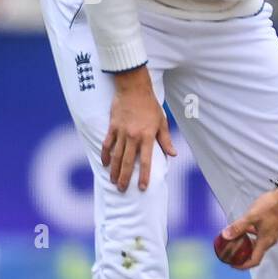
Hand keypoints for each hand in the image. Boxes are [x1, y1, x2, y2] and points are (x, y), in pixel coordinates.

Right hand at [101, 67, 174, 191]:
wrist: (133, 88)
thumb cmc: (150, 105)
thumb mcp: (162, 122)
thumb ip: (165, 140)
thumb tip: (173, 155)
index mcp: (147, 137)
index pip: (145, 161)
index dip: (144, 176)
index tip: (142, 188)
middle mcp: (133, 137)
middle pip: (127, 162)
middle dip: (124, 178)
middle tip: (122, 190)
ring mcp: (121, 132)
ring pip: (115, 156)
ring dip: (114, 170)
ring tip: (113, 181)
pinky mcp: (112, 127)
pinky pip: (107, 144)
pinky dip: (105, 155)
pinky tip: (104, 164)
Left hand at [221, 189, 277, 269]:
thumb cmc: (271, 206)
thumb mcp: (251, 216)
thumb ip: (238, 227)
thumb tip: (225, 236)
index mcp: (266, 241)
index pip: (254, 260)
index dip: (242, 265)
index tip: (232, 265)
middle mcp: (270, 240)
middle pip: (255, 254)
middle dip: (242, 256)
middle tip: (231, 254)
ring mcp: (272, 234)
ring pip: (257, 244)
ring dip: (246, 244)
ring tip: (234, 241)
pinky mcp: (272, 228)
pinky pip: (259, 237)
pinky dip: (250, 235)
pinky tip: (244, 228)